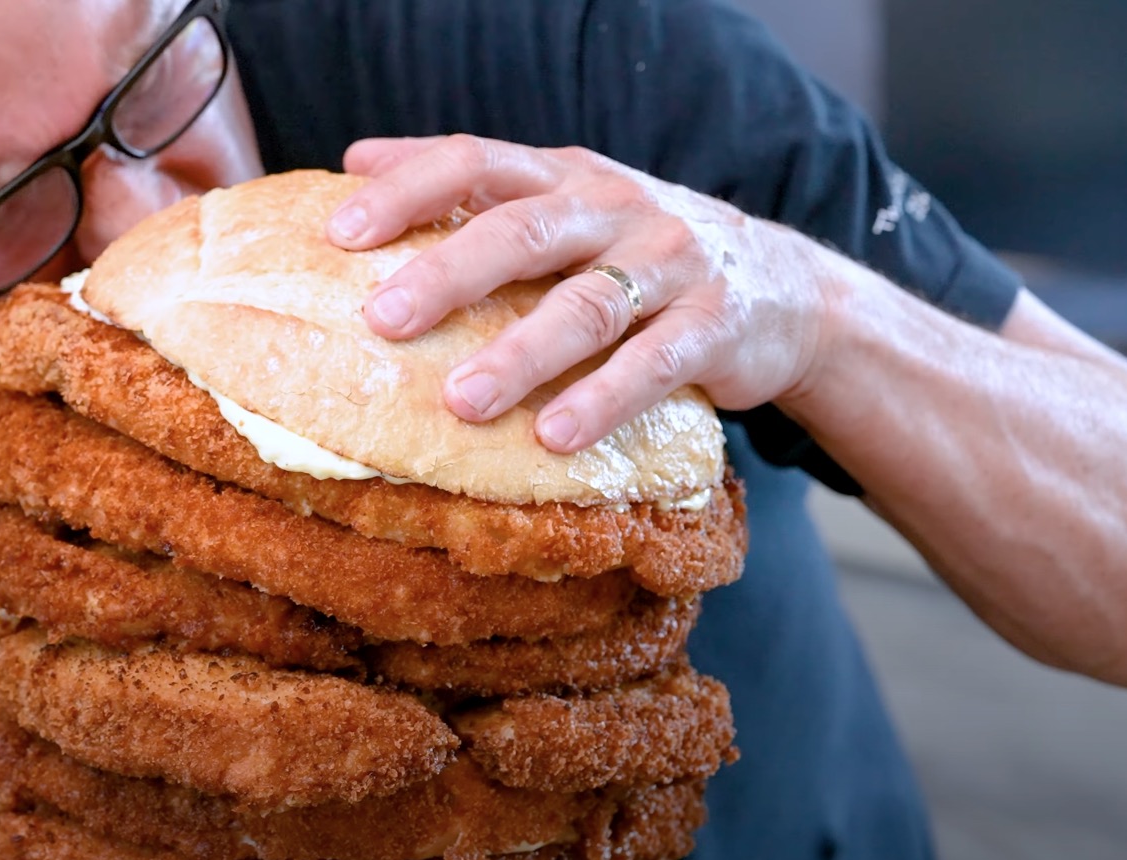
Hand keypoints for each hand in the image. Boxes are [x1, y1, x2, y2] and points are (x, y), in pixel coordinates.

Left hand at [328, 134, 833, 452]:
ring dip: (520, 355)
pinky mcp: (714, 324)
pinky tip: (556, 436)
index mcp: (563, 176)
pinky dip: (604, 398)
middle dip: (448, 274)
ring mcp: (668, 262)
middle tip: (383, 319)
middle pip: (521, 232)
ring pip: (585, 305)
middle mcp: (614, 207)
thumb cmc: (636, 248)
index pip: (474, 163)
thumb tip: (356, 157)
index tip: (341, 231)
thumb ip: (469, 184)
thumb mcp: (561, 199)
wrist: (785, 286)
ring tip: (463, 402)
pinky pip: (654, 362)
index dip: (407, 191)